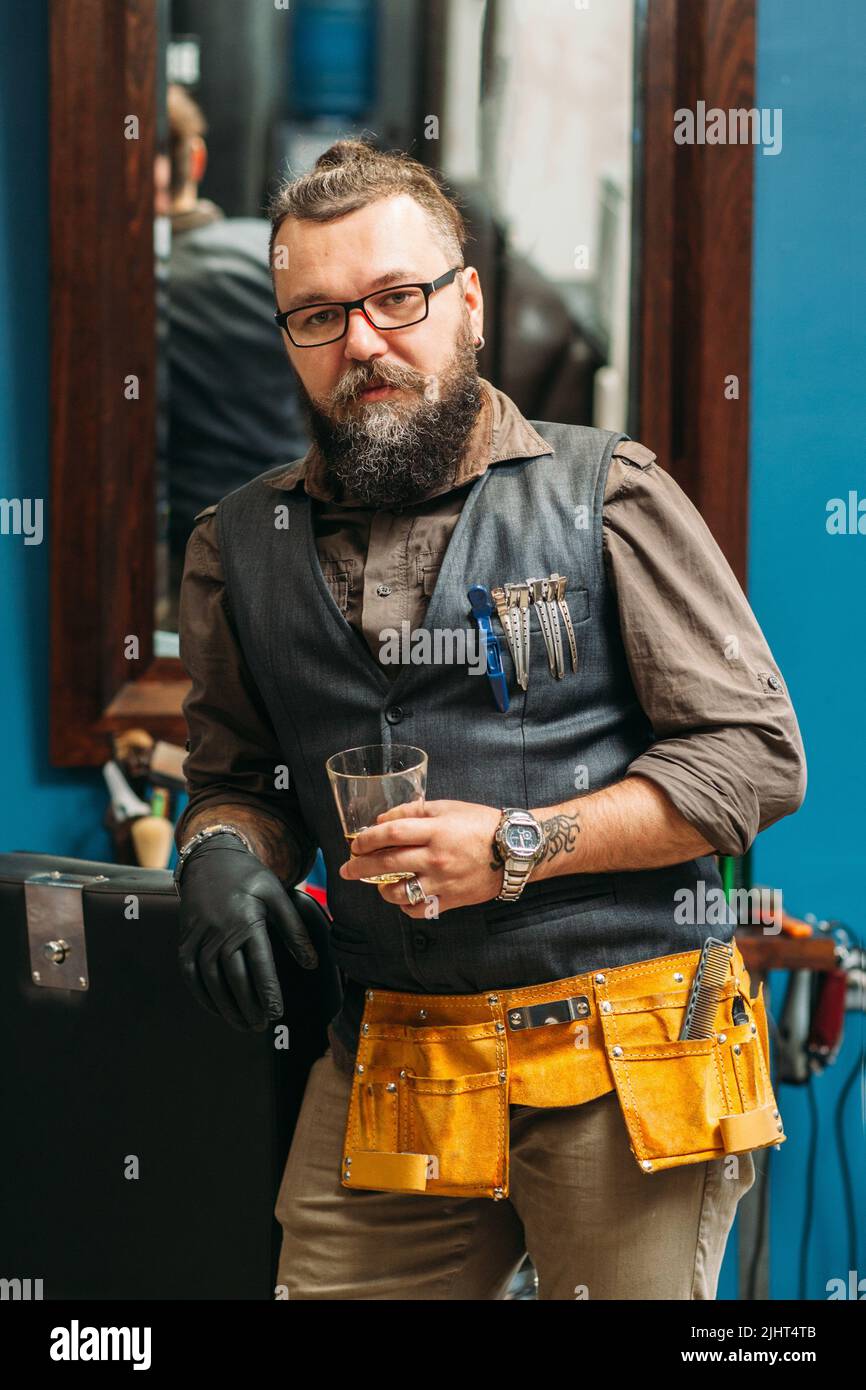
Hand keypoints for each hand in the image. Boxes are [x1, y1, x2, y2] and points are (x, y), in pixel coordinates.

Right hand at [176, 834, 318, 1030]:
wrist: (210, 858)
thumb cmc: (249, 877)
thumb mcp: (278, 895)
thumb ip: (294, 930)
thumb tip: (311, 963)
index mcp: (246, 919)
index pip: (259, 964)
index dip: (268, 991)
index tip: (277, 1013)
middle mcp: (220, 929)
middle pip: (234, 977)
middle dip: (249, 1004)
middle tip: (261, 1024)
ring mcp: (199, 935)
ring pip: (211, 979)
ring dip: (226, 1005)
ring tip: (243, 1023)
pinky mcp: (185, 938)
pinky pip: (190, 972)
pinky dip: (202, 994)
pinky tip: (216, 1008)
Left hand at [338, 800, 502, 916]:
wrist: (515, 850)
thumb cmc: (482, 824)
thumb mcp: (448, 807)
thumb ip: (413, 811)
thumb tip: (383, 821)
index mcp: (435, 830)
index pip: (390, 834)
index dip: (367, 840)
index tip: (355, 844)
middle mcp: (436, 857)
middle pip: (387, 864)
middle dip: (360, 867)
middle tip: (346, 870)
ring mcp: (442, 882)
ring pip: (399, 892)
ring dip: (381, 889)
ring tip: (379, 885)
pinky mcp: (450, 899)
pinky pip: (418, 909)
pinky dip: (405, 906)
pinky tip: (404, 897)